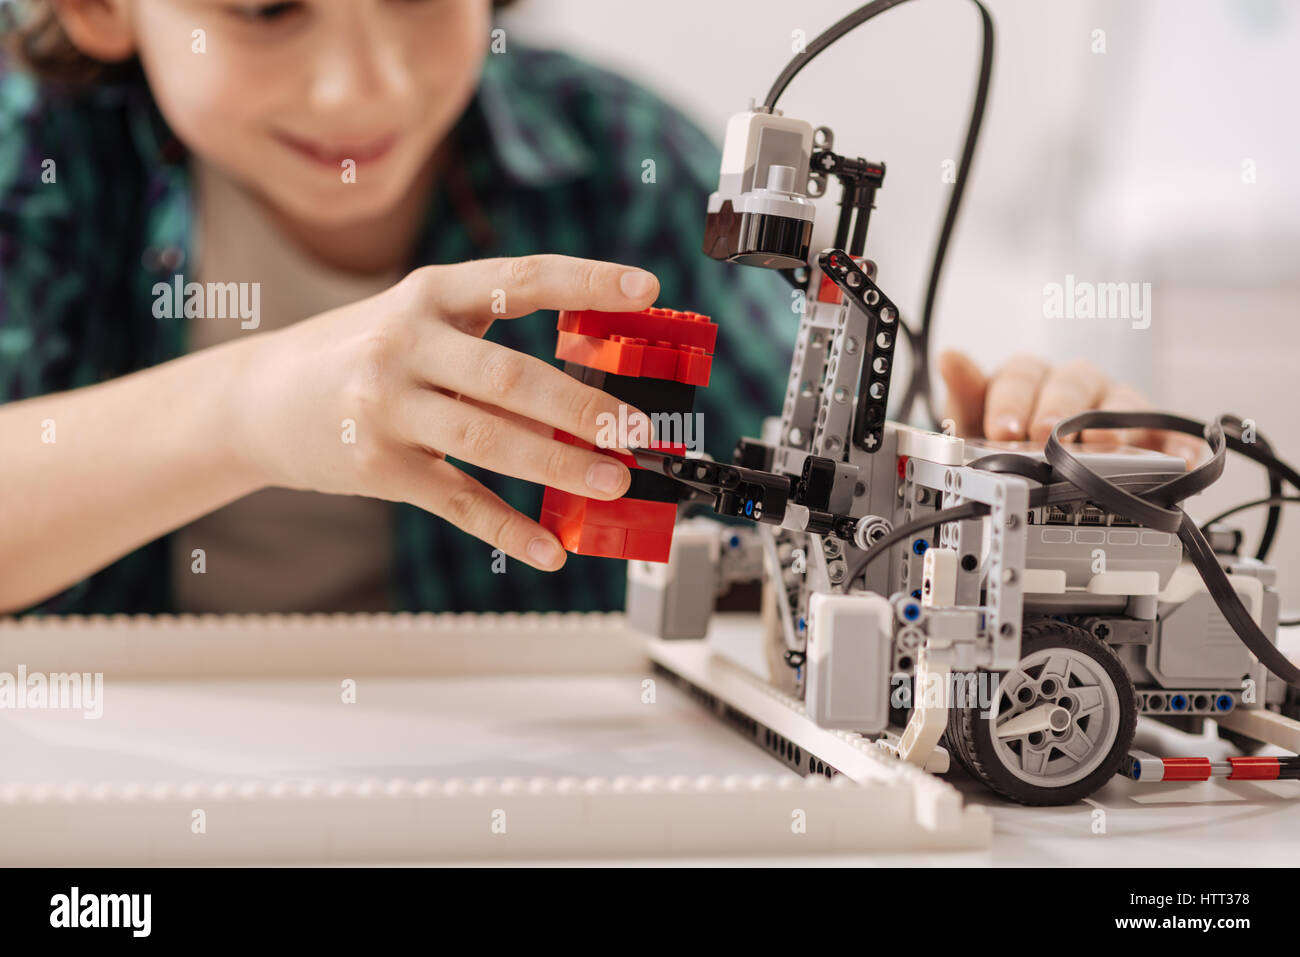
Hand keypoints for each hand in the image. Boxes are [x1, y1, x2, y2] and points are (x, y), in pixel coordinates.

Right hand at [235, 255, 659, 571]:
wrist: (255, 399)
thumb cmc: (355, 356)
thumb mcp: (413, 322)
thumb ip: (486, 342)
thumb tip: (586, 386)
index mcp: (430, 295)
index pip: (520, 279)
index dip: (587, 281)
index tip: (645, 290)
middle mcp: (405, 344)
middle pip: (512, 377)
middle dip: (584, 407)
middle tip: (636, 429)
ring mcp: (387, 407)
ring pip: (490, 441)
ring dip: (560, 466)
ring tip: (612, 482)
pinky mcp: (378, 467)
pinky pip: (456, 501)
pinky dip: (507, 530)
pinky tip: (549, 548)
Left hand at [938, 349, 1202, 466]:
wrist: (1039, 460)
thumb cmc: (1009, 435)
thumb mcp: (976, 419)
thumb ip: (966, 393)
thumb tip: (949, 356)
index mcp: (1033, 377)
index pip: (1023, 375)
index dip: (1012, 401)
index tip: (1001, 429)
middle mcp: (1075, 385)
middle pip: (1072, 383)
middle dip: (1058, 409)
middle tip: (1045, 434)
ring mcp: (1113, 407)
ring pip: (1119, 403)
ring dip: (1112, 423)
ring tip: (1103, 445)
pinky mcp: (1148, 432)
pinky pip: (1168, 433)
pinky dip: (1177, 443)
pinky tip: (1177, 458)